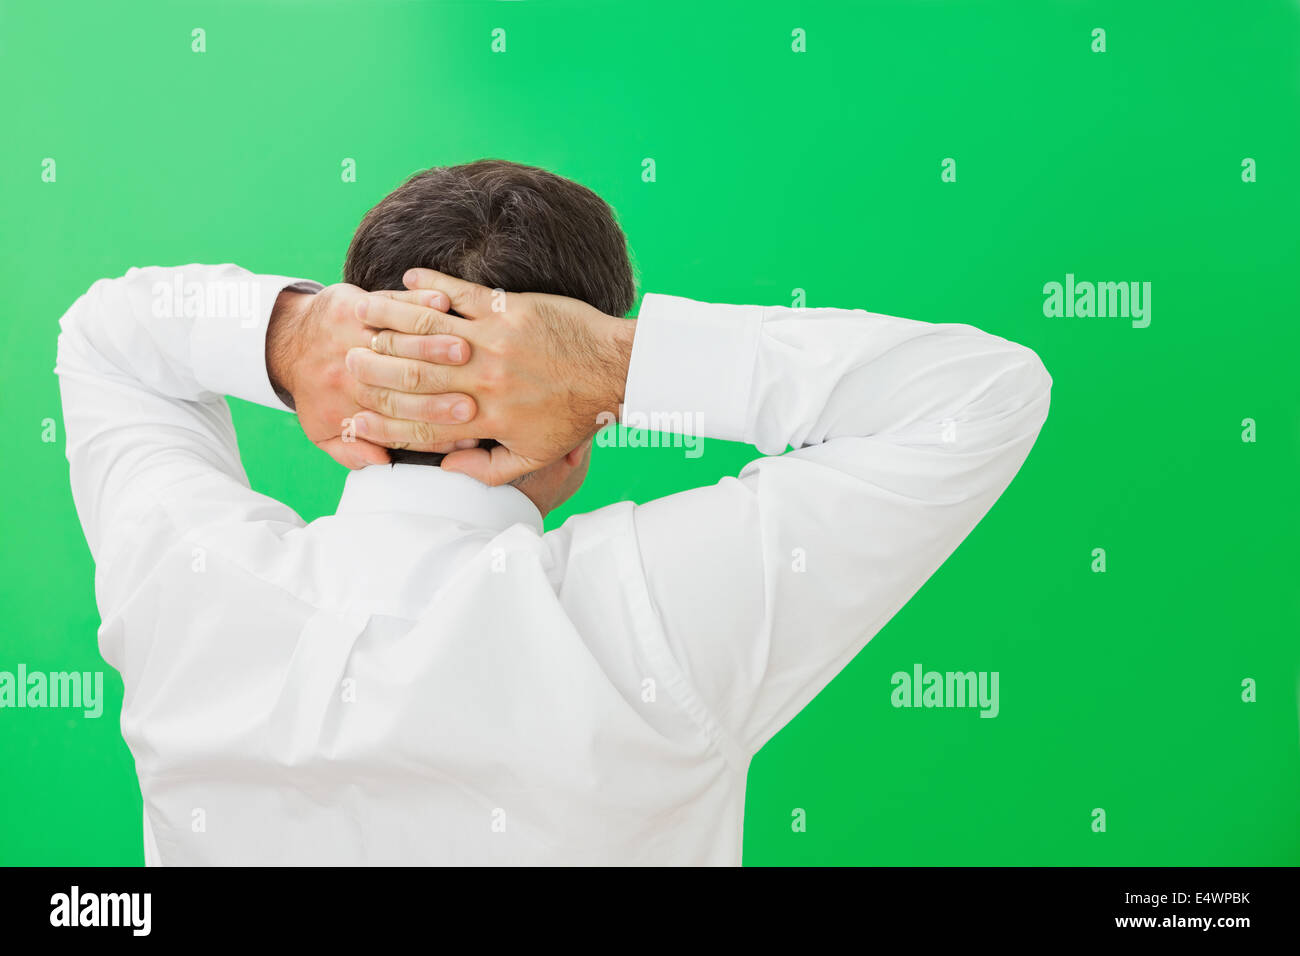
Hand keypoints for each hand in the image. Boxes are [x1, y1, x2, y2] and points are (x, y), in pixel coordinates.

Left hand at [267, 283, 475, 468]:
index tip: (467, 435)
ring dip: (434, 345)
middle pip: (402, 384)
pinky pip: (389, 303)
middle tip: (472, 403)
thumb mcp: (323, 430)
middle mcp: (349, 373)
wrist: (285, 340)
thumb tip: (380, 460)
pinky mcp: (352, 306)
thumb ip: (351, 451)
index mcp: (345, 407)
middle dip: (438, 395)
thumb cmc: (315, 390)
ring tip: (465, 351)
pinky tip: (444, 303)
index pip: (397, 424)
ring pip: (398, 342)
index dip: (433, 433)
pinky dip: (417, 300)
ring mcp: (350, 337)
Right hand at [346, 268, 635, 484]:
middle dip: (374, 373)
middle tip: (346, 365)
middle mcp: (484, 382)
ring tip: (364, 321)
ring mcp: (494, 342)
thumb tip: (449, 467)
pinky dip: (431, 286)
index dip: (384, 425)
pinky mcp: (506, 310)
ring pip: (428, 334)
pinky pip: (458, 295)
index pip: (422, 426)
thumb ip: (490, 469)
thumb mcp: (536, 455)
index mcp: (488, 420)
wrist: (614, 370)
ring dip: (391, 325)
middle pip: (414, 378)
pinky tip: (409, 278)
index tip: (355, 418)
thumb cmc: (576, 414)